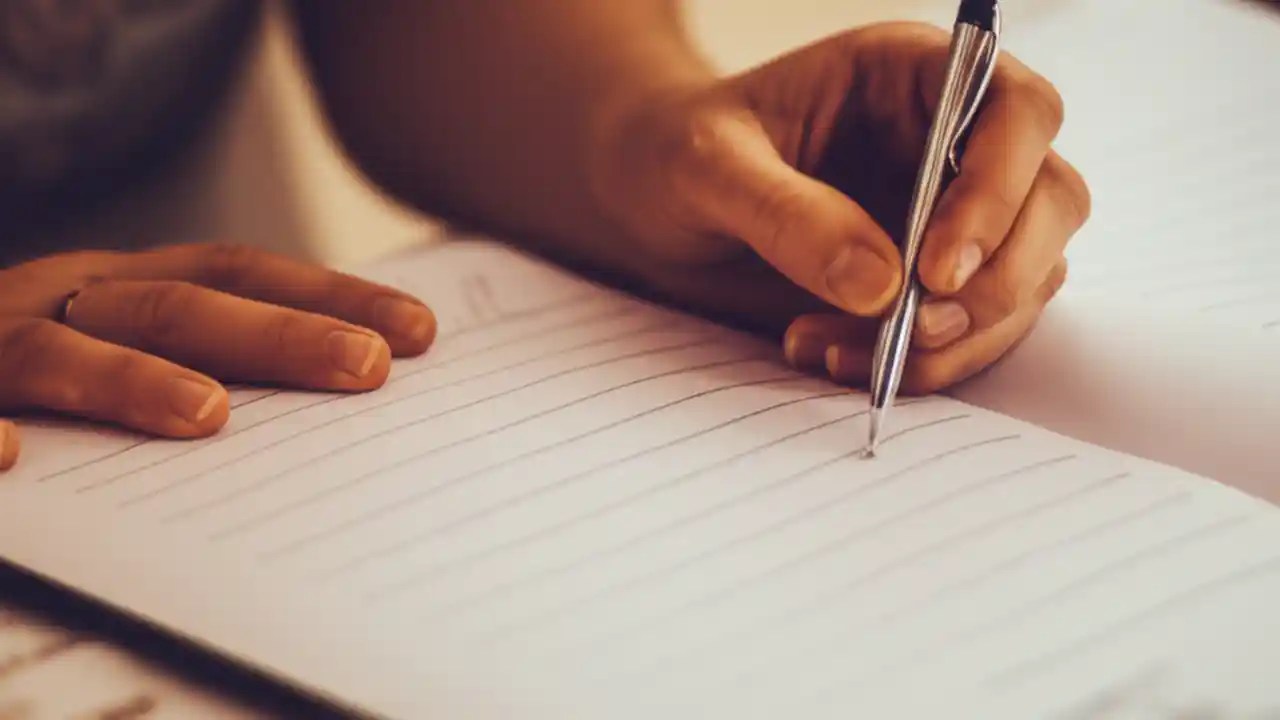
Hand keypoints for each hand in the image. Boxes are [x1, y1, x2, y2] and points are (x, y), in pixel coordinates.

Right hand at [0, 243, 435, 471]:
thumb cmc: (54, 365)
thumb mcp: (137, 341)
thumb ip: (222, 354)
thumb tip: (361, 379)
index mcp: (129, 285)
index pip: (243, 276)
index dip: (329, 295)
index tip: (421, 332)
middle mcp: (68, 299)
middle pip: (177, 306)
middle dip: (275, 334)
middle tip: (367, 369)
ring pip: (56, 352)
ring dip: (130, 379)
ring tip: (208, 416)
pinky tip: (15, 460)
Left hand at [587, 21, 1088, 391]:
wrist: (650, 201)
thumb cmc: (675, 152)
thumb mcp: (708, 165)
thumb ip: (787, 213)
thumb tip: (882, 286)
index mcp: (910, 74)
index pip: (1015, 110)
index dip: (999, 189)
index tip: (936, 269)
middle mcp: (949, 141)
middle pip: (1050, 201)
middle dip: (998, 282)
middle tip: (916, 333)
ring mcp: (950, 214)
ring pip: (1023, 280)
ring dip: (953, 339)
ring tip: (836, 355)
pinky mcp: (930, 282)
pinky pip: (969, 331)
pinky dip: (921, 365)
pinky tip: (835, 360)